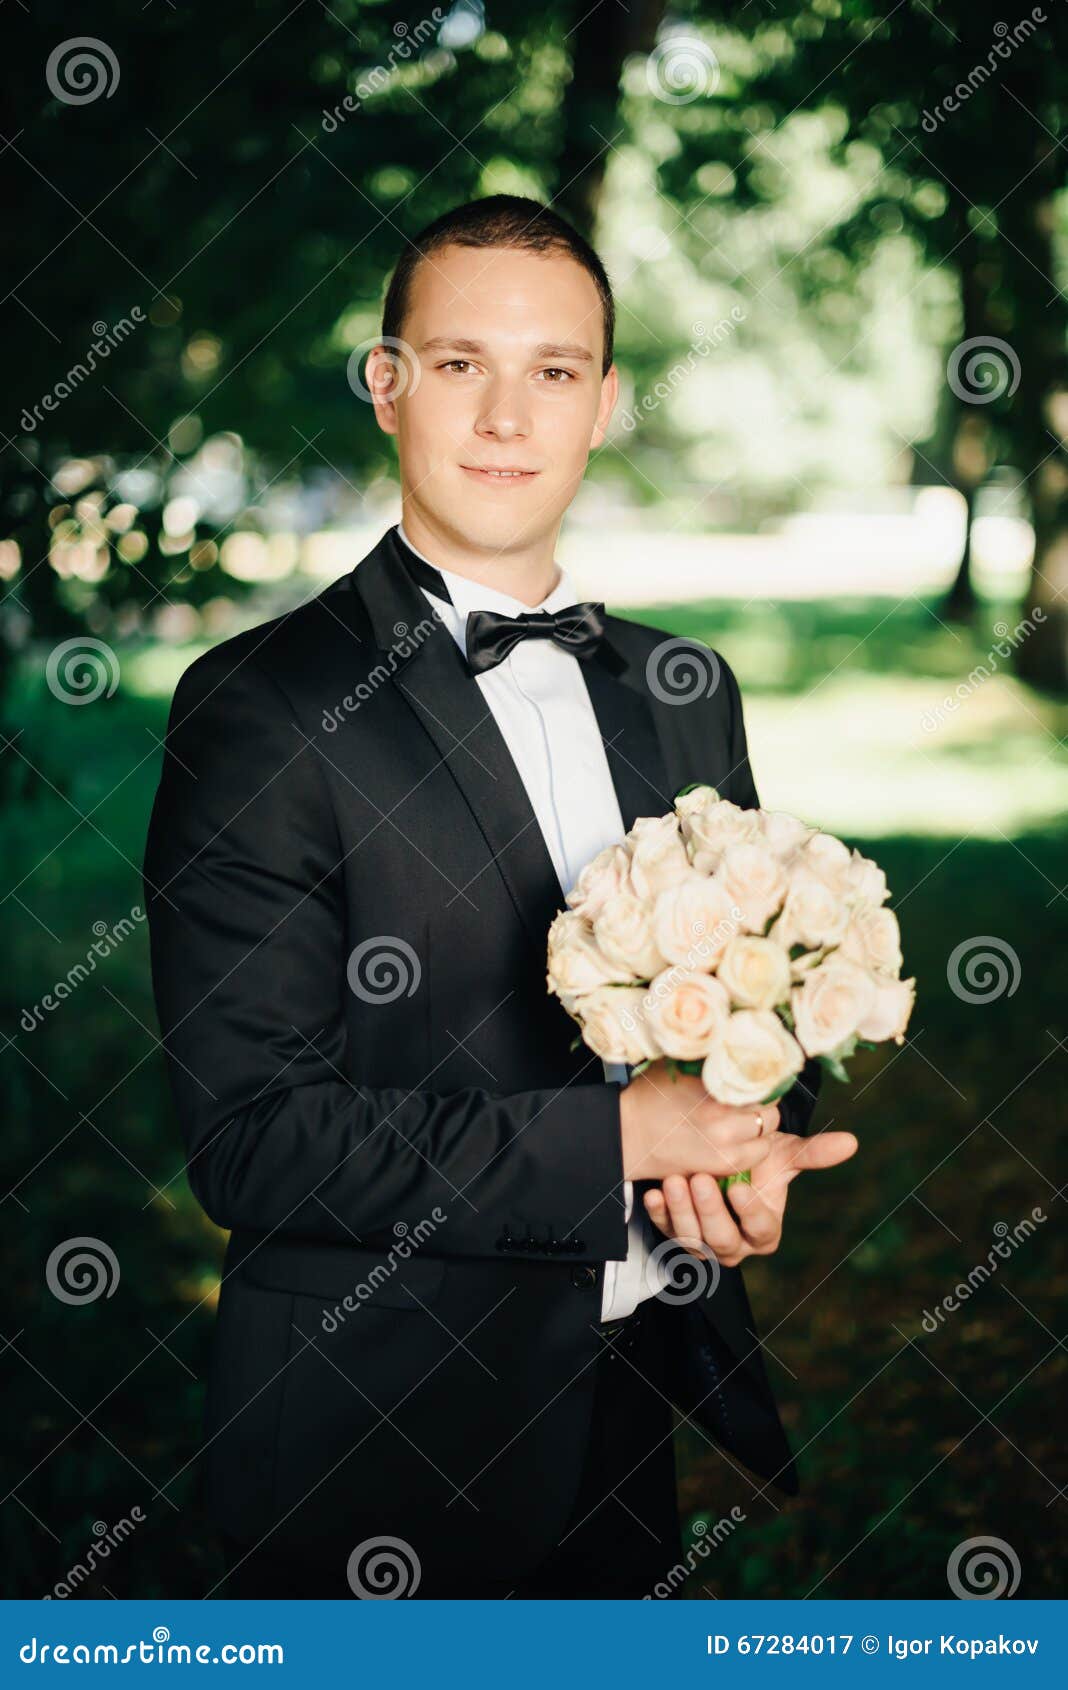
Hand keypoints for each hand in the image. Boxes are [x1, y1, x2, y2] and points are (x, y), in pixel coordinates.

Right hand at [619, 1060, 779, 1181]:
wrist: (625, 1136)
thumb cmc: (648, 1097)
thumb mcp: (675, 1066)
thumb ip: (707, 1058)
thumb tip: (733, 1042)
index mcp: (715, 1091)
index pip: (762, 1084)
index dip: (763, 1082)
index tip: (757, 1080)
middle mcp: (725, 1121)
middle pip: (771, 1111)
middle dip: (764, 1105)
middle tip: (752, 1101)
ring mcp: (725, 1148)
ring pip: (768, 1137)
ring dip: (761, 1129)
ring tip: (746, 1122)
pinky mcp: (722, 1167)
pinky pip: (755, 1157)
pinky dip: (752, 1149)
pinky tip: (738, 1140)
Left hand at [642, 1127, 858, 1267]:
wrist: (717, 1158)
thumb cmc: (754, 1160)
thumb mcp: (781, 1153)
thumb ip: (813, 1152)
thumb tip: (852, 1142)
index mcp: (764, 1231)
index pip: (760, 1230)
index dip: (750, 1213)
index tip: (738, 1188)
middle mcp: (735, 1246)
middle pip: (722, 1240)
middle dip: (709, 1211)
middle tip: (699, 1179)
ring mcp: (704, 1245)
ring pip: (691, 1240)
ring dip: (681, 1211)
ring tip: (674, 1181)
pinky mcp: (675, 1236)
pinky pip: (664, 1231)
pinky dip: (658, 1214)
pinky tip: (654, 1192)